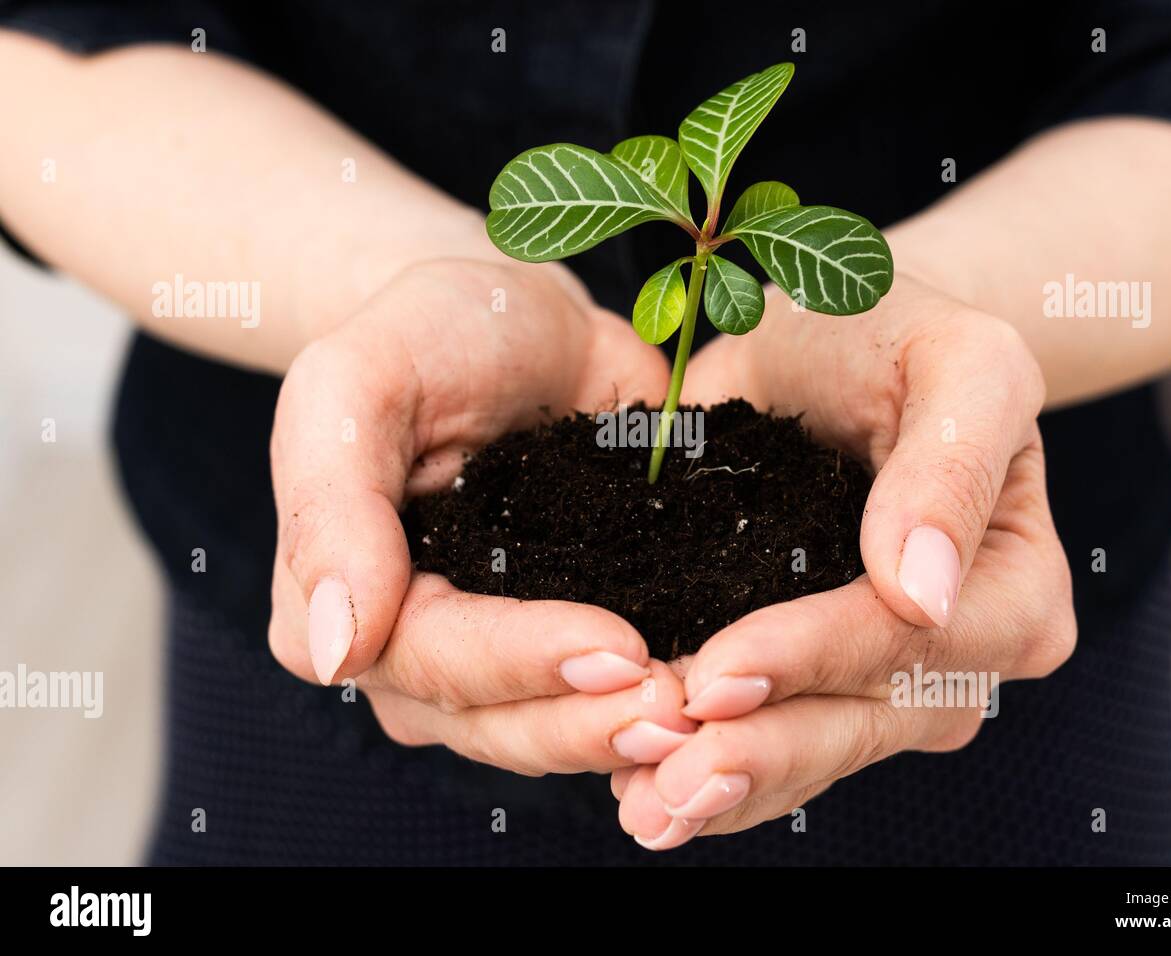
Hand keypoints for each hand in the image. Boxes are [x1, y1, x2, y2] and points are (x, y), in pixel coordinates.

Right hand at [268, 258, 697, 773]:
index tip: (617, 650)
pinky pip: (600, 696)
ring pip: (549, 730)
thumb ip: (332, 509)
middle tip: (679, 706)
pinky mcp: (567, 636)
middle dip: (584, 719)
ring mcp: (495, 653)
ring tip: (703, 714)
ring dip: (622, 730)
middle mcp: (413, 648)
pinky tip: (714, 704)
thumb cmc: (427, 336)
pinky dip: (649, 704)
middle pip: (493, 720)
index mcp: (341, 599)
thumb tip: (336, 653)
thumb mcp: (356, 384)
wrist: (520, 322)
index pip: (430, 661)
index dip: (522, 664)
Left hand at [612, 273, 1076, 847]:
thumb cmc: (903, 337)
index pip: (914, 640)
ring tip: (645, 808)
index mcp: (1014, 585)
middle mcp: (960, 651)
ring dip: (729, 786)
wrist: (837, 345)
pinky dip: (714, 771)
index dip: (815, 659)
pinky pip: (775, 739)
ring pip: (814, 749)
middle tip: (668, 783)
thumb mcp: (955, 360)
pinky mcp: (816, 675)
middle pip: (863, 718)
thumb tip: (925, 585)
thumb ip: (953, 459)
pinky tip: (643, 790)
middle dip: (763, 752)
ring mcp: (887, 676)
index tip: (719, 674)